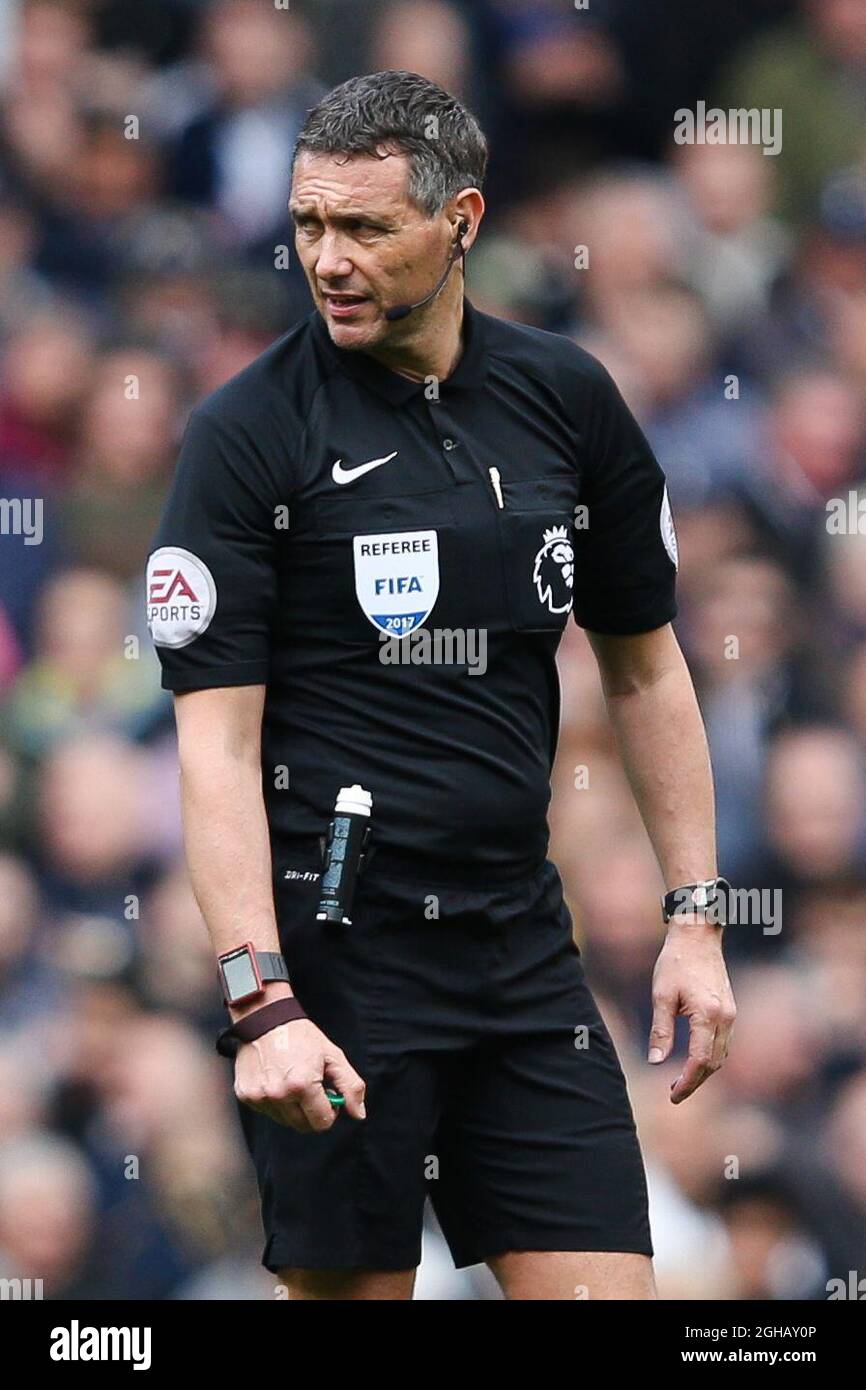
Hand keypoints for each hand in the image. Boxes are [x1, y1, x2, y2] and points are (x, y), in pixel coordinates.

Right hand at [234, 1016, 365, 1132]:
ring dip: (293, 1108)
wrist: (266, 1019)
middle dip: (312, 1112)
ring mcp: (259, 1097)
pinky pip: (266, 1112)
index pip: (321, 1123)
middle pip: (303, 1126)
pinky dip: (275, 1102)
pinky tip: (276, 1080)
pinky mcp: (245, 1095)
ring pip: (284, 1121)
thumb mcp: (333, 1056)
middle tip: (312, 1089)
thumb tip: (359, 1114)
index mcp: (303, 1085)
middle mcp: (278, 1094)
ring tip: (293, 1081)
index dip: (329, 1112)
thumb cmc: (301, 1036)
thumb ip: (350, 1086)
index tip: (328, 1098)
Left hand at [647, 919, 735, 1103]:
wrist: (698, 936)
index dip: (687, 1082)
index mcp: (708, 1015)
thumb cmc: (676, 962)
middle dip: (695, 1082)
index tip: (673, 1095)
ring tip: (681, 1080)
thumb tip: (655, 1061)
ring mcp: (731, 1014)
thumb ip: (661, 1030)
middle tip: (674, 1093)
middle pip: (714, 1063)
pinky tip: (694, 1060)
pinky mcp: (730, 1010)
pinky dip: (711, 1057)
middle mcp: (725, 1018)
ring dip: (704, 1072)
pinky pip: (724, 1043)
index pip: (700, 1060)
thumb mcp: (661, 995)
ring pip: (722, 1055)